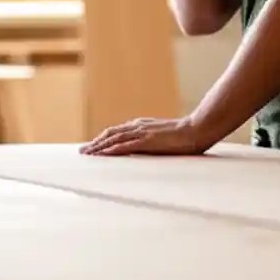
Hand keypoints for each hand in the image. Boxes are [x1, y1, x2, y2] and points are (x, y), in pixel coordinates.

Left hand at [79, 117, 209, 155]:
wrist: (197, 129)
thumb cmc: (185, 135)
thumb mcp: (163, 136)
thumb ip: (152, 140)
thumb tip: (145, 148)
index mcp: (142, 125)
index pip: (117, 131)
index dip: (103, 139)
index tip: (93, 146)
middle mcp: (138, 126)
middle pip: (111, 133)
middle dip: (95, 143)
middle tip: (82, 152)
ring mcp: (142, 133)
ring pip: (114, 139)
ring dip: (99, 147)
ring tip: (87, 154)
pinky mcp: (147, 141)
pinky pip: (125, 146)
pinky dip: (112, 150)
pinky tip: (103, 155)